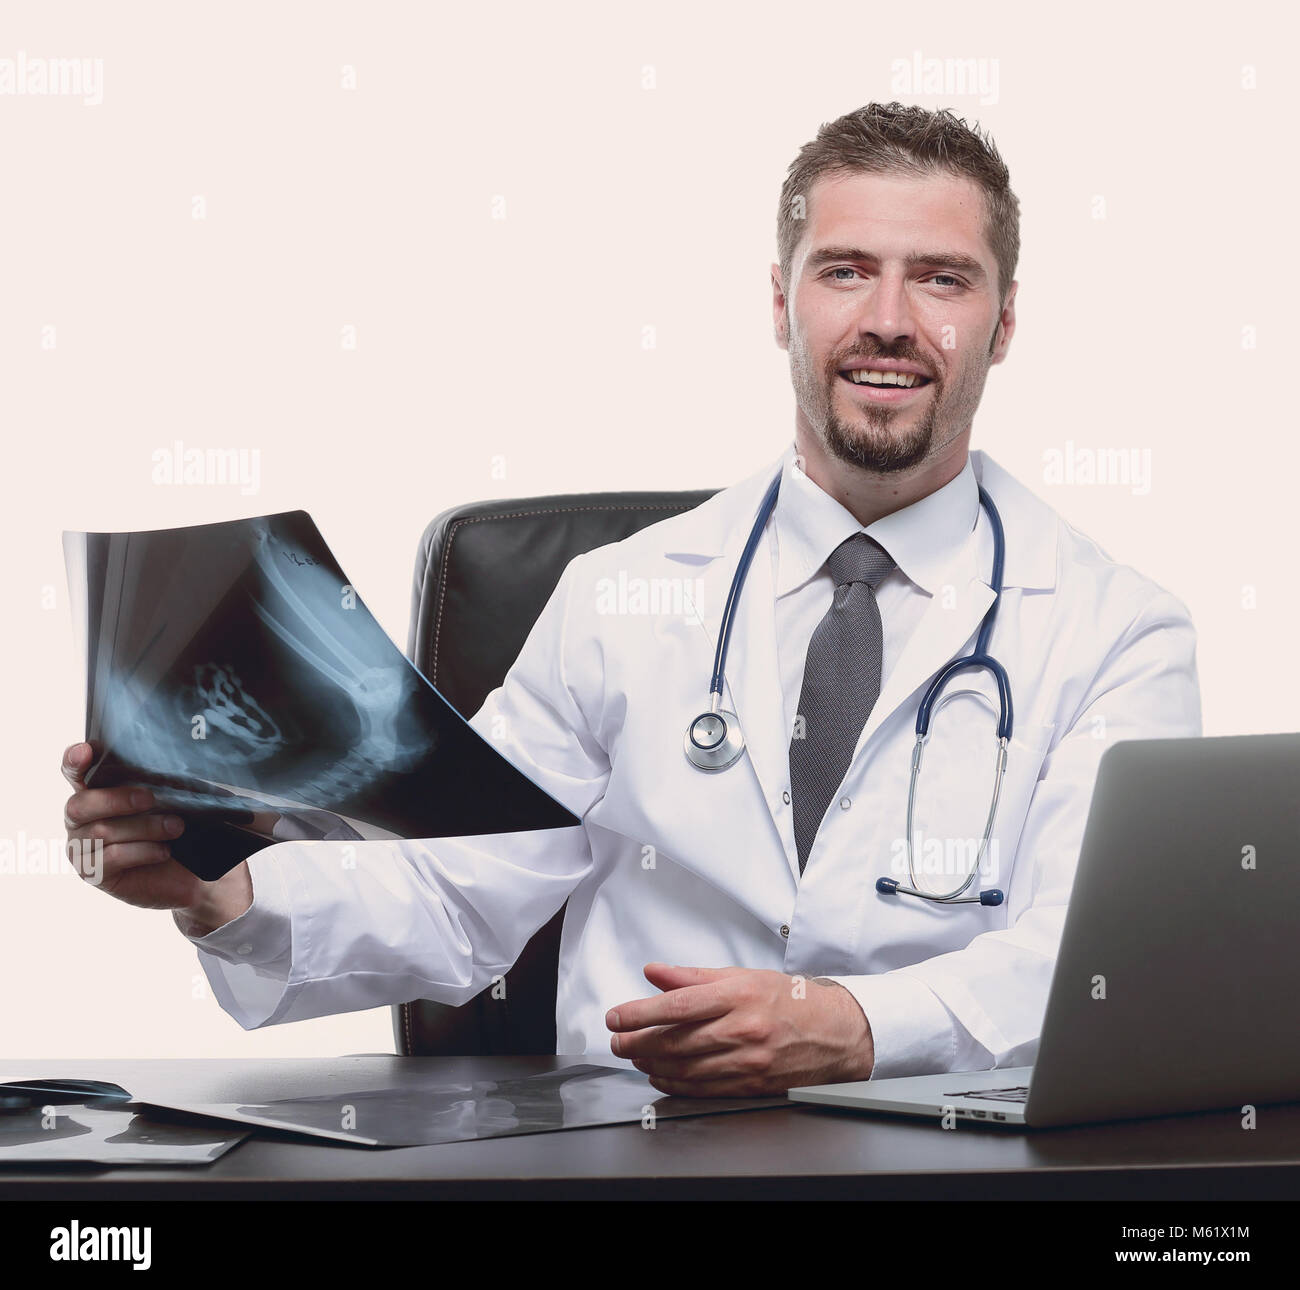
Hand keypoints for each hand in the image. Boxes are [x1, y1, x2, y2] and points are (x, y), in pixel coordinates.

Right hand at [61, 740, 251, 935]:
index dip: (74, 760)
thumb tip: (178, 766)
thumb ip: (161, 782)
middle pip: (80, 804)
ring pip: (103, 831)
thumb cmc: (175, 829)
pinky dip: (143, 851)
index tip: (86, 751)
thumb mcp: (171, 801)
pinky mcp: (94, 873)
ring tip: (176, 827)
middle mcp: (80, 819)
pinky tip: (164, 851)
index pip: (74, 772)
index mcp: (94, 792)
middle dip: (117, 799)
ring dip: (145, 827)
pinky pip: (113, 857)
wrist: (188, 874)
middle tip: (150, 799)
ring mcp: (81, 848)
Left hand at [605, 962, 874, 1096]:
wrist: (835, 1031)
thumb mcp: (742, 976)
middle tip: (617, 1040)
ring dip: (652, 1065)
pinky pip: (703, 1088)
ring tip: (634, 1056)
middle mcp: (742, 1029)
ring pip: (685, 1068)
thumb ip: (694, 976)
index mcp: (738, 996)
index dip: (640, 1013)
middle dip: (638, 1042)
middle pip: (676, 1040)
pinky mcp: (751, 1085)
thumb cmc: (790, 1001)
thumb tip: (656, 972)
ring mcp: (747, 1061)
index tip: (617, 1016)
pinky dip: (675, 1084)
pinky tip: (660, 1076)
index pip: (677, 1005)